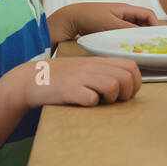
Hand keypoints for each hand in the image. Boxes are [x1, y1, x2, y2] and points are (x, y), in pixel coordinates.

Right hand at [10, 56, 142, 108]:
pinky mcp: (70, 90)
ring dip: (112, 98)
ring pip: (113, 86)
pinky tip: (84, 102)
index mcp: (98, 62)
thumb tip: (126, 84)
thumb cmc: (60, 77)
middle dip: (127, 92)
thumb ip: (104, 72)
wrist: (31, 79)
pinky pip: (91, 98)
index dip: (136, 81)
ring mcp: (81, 78)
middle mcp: (92, 67)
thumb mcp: (84, 68)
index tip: (128, 93)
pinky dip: (92, 103)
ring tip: (101, 101)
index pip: (131, 66)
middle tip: (116, 100)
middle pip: (126, 76)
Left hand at [49, 1, 158, 41]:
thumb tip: (141, 35)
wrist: (71, 18)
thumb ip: (127, 29)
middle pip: (142, 22)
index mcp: (126, 8)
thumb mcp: (110, 24)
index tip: (155, 37)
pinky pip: (123, 32)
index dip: (154, 25)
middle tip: (146, 45)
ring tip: (134, 47)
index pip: (148, 14)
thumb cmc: (89, 17)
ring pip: (133, 28)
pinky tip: (122, 46)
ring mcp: (117, 19)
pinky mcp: (110, 26)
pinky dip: (126, 39)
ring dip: (135, 37)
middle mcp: (123, 13)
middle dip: (145, 33)